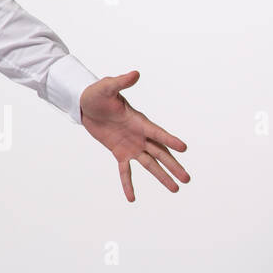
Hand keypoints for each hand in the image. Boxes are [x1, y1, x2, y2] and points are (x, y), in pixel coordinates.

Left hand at [80, 70, 188, 201]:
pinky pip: (125, 171)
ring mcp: (131, 145)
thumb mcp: (107, 87)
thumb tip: (135, 73)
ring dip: (161, 176)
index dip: (169, 139)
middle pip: (160, 153)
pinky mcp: (119, 152)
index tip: (184, 148)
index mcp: (139, 121)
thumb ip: (121, 82)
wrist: (85, 104)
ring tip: (176, 189)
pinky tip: (132, 198)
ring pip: (149, 164)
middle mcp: (139, 135)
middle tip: (187, 179)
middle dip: (173, 166)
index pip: (157, 132)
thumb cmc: (97, 93)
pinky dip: (128, 183)